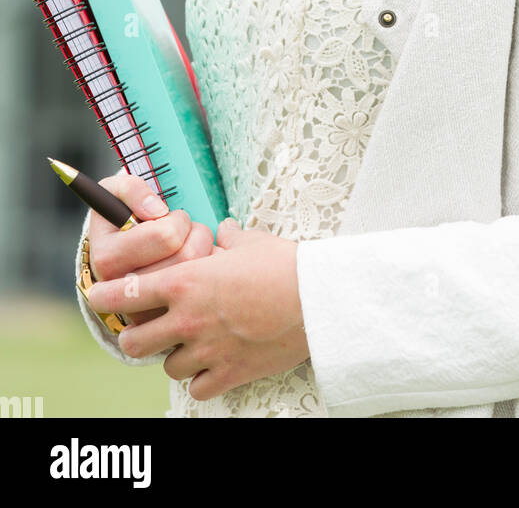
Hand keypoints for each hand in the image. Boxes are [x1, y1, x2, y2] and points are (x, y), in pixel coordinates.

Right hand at [87, 169, 214, 327]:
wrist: (120, 254)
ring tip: (191, 246)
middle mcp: (120, 291)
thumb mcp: (116, 192)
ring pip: (197, 276)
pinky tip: (197, 268)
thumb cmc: (124, 218)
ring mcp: (141, 312)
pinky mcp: (160, 324)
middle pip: (186, 258)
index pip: (166, 236)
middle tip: (187, 231)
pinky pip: (201, 296)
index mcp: (107, 259)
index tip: (169, 218)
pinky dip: (209, 275)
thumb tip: (155, 211)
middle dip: (196, 235)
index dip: (177, 220)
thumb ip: (131, 190)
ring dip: (204, 252)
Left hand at [87, 218, 310, 400]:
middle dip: (136, 337)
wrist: (317, 300)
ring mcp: (206, 350)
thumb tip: (223, 232)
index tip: (99, 297)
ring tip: (191, 344)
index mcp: (186, 281)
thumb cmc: (284, 265)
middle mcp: (187, 318)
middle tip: (149, 328)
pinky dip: (200, 379)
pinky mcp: (228, 373)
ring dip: (174, 356)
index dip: (106, 296)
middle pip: (133, 343)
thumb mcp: (250, 242)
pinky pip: (196, 388)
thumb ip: (227, 239)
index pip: (126, 293)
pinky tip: (212, 364)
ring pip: (166, 367)